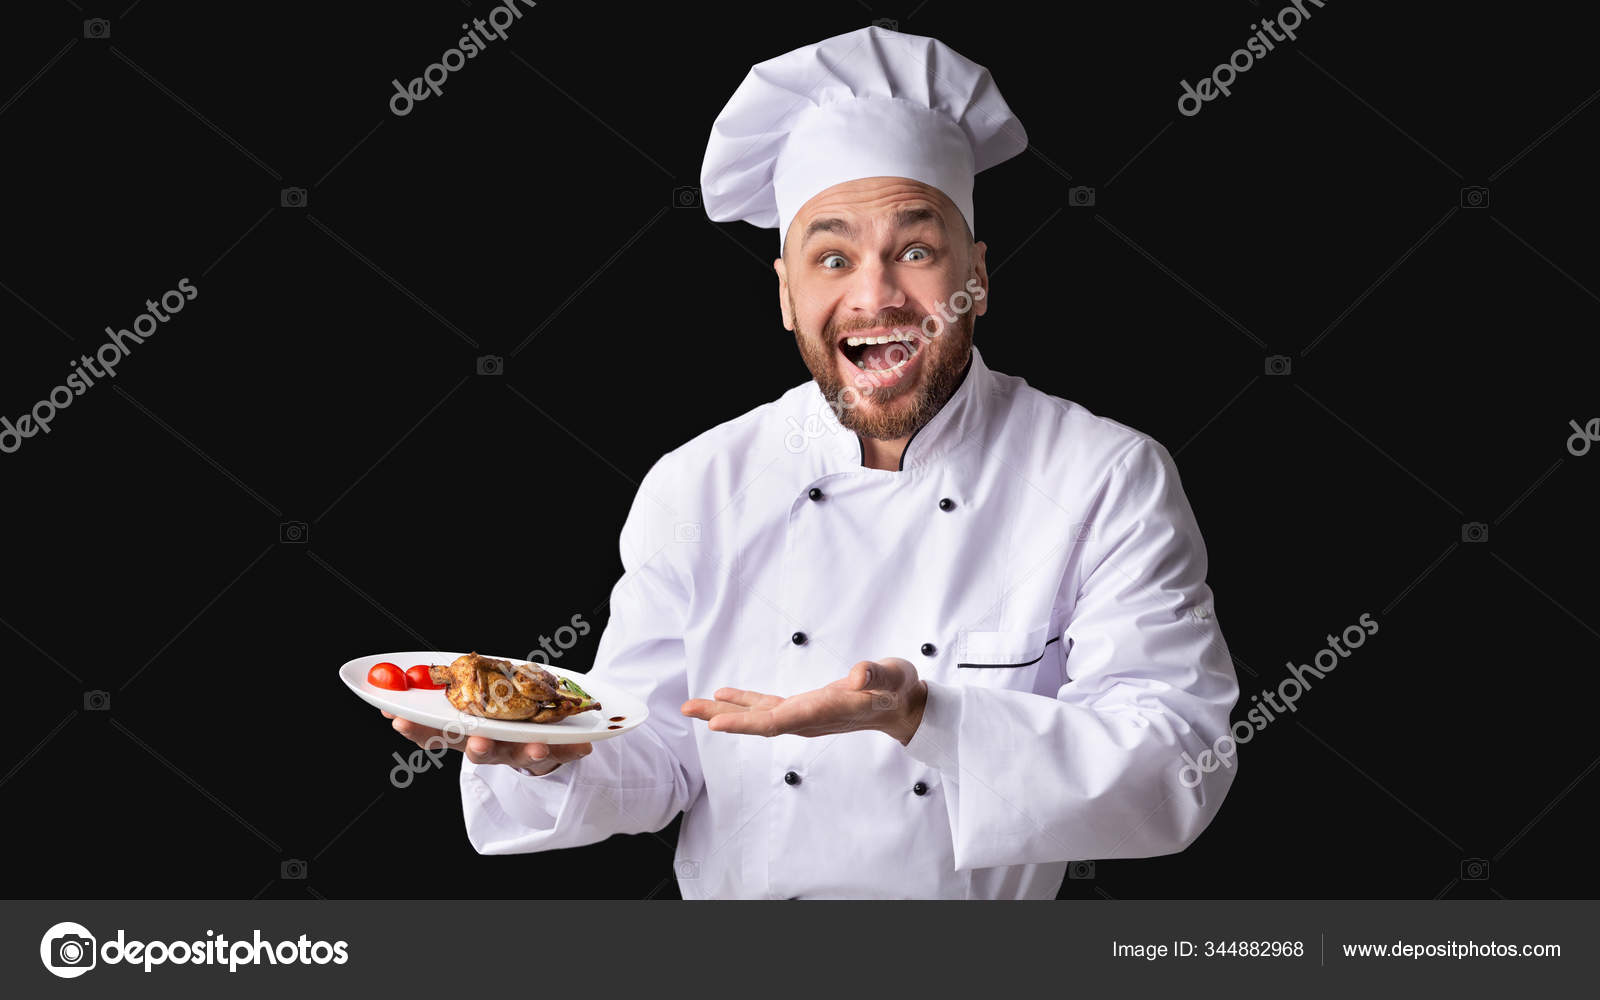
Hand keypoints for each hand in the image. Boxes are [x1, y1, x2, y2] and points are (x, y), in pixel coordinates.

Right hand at [382, 711, 593, 775]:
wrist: (538, 743)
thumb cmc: (497, 717)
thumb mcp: (469, 703)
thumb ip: (440, 695)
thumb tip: (390, 682)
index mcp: (468, 734)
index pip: (438, 736)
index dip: (419, 731)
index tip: (399, 721)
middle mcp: (493, 746)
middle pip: (481, 752)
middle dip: (480, 748)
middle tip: (477, 743)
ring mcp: (521, 752)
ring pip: (523, 755)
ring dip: (529, 752)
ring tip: (537, 747)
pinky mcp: (553, 752)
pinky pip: (564, 752)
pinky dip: (573, 750)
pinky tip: (585, 747)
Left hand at [680, 657, 926, 745]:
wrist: (902, 708)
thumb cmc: (897, 689)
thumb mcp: (893, 676)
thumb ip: (877, 674)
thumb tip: (858, 673)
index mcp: (826, 710)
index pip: (780, 720)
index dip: (747, 722)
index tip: (717, 724)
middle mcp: (809, 718)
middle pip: (759, 722)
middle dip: (723, 718)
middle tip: (688, 709)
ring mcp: (804, 715)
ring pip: (758, 716)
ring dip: (725, 712)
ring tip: (693, 706)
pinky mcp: (804, 707)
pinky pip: (767, 708)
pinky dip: (744, 702)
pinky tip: (724, 696)